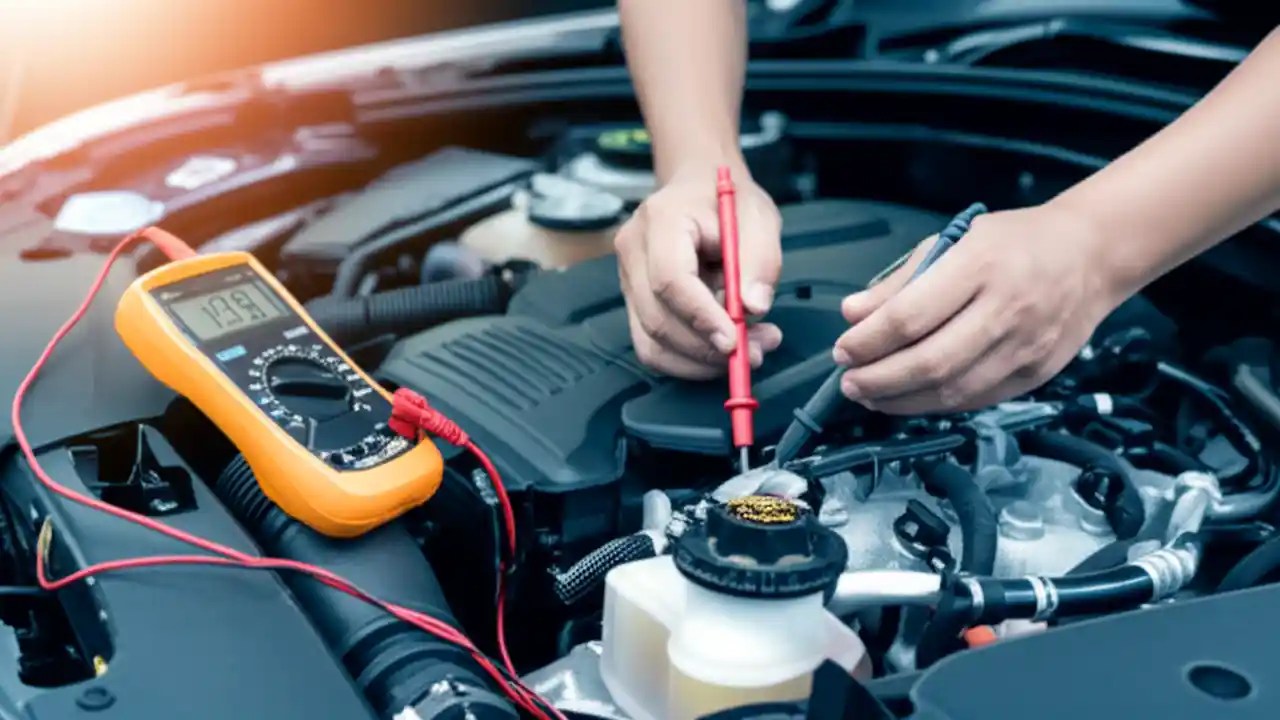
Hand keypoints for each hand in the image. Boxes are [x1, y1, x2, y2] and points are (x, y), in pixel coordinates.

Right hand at [615, 165, 783, 377]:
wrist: (697, 191)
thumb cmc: (728, 203)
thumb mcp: (758, 220)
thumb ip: (760, 261)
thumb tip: (753, 308)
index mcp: (661, 219)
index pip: (669, 278)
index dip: (701, 316)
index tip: (735, 340)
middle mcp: (632, 250)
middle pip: (658, 317)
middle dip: (707, 348)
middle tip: (755, 353)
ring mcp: (626, 279)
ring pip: (651, 342)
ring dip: (700, 361)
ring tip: (746, 351)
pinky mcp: (633, 302)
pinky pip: (652, 347)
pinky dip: (687, 361)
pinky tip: (718, 353)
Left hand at [832, 203, 1121, 413]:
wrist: (1091, 255)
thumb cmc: (1016, 243)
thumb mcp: (954, 241)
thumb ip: (900, 281)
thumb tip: (852, 315)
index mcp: (980, 265)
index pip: (910, 316)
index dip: (869, 341)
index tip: (843, 349)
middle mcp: (1006, 309)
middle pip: (930, 363)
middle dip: (879, 380)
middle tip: (849, 381)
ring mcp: (1025, 347)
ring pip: (952, 391)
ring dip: (901, 401)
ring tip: (870, 395)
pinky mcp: (1036, 375)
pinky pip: (976, 400)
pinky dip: (936, 405)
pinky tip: (909, 398)